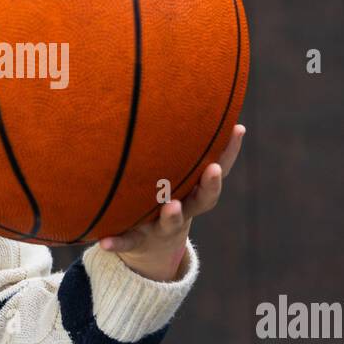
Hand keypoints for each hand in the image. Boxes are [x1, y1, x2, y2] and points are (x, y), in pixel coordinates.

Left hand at [97, 124, 246, 280]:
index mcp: (195, 191)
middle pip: (202, 200)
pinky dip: (118, 242)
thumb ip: (185, 146)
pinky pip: (128, 242)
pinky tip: (105, 242)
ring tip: (172, 206)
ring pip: (170, 223)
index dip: (230, 152)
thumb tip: (197, 97)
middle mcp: (183, 208)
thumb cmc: (168, 197)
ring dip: (172, 215)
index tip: (238, 129)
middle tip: (213, 171)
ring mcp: (161, 226)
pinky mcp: (137, 240)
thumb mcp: (179, 176)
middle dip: (210, 186)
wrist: (152, 246)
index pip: (218, 170)